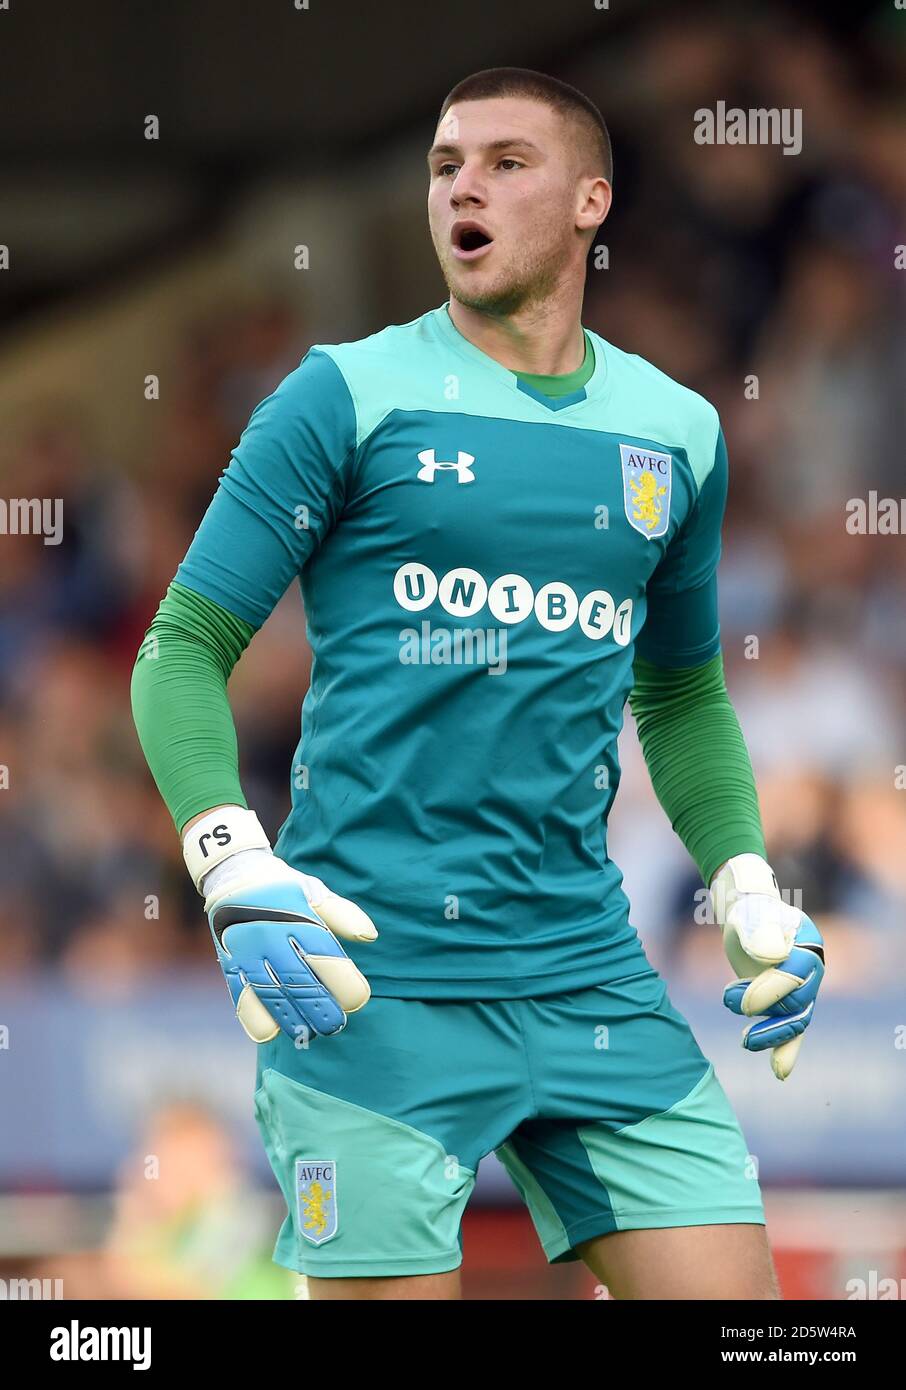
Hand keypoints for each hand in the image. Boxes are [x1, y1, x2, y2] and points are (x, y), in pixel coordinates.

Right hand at [183, 808, 375, 1043]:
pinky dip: (255, 1018)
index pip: (326, 957)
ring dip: (293, 1019)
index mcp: (298, 917)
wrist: (233, 873)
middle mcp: (272, 935)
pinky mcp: (230, 963)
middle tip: (335, 1025)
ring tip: (310, 1033)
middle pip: (301, 982)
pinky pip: (240, 996)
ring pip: (272, 995)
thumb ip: (341, 914)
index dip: (344, 983)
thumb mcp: (313, 891)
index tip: (357, 1000)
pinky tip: (271, 1032)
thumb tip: (368, 935)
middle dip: (322, 1009)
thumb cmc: (283, 887)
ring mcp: (248, 952)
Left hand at [711, 855, 824, 1080]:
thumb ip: (759, 932)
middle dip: (764, 1008)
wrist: (748, 918)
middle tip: (729, 1000)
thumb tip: (773, 955)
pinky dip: (786, 1051)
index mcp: (808, 945)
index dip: (770, 990)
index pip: (795, 975)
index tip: (744, 999)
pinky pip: (792, 1031)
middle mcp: (812, 971)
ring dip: (772, 1036)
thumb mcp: (749, 915)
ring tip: (745, 1041)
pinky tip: (779, 1072)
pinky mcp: (787, 1004)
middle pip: (797, 1002)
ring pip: (796, 1021)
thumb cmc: (749, 914)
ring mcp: (802, 990)